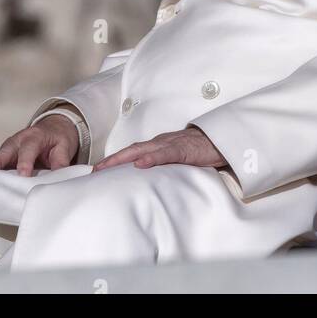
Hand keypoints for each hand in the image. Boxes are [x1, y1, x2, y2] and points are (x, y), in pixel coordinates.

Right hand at [0, 114, 79, 176]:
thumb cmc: (57, 137)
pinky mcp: (3, 156)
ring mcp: (8, 148)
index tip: (23, 175)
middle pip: (5, 150)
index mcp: (35, 137)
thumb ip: (61, 161)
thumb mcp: (64, 146)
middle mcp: (18, 141)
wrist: (53, 128)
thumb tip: (60, 176)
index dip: (25, 162)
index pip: (28, 149)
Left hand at [93, 126, 227, 173]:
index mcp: (158, 145)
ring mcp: (171, 144)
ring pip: (143, 149)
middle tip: (94, 171)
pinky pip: (165, 153)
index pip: (133, 152)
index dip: (115, 160)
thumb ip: (163, 165)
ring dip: (123, 158)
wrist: (222, 140)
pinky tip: (141, 164)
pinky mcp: (184, 149)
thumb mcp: (177, 159)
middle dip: (112, 160)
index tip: (97, 170)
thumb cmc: (199, 150)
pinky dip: (151, 158)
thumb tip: (148, 177)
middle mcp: (161, 142)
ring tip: (108, 167)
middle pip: (132, 150)